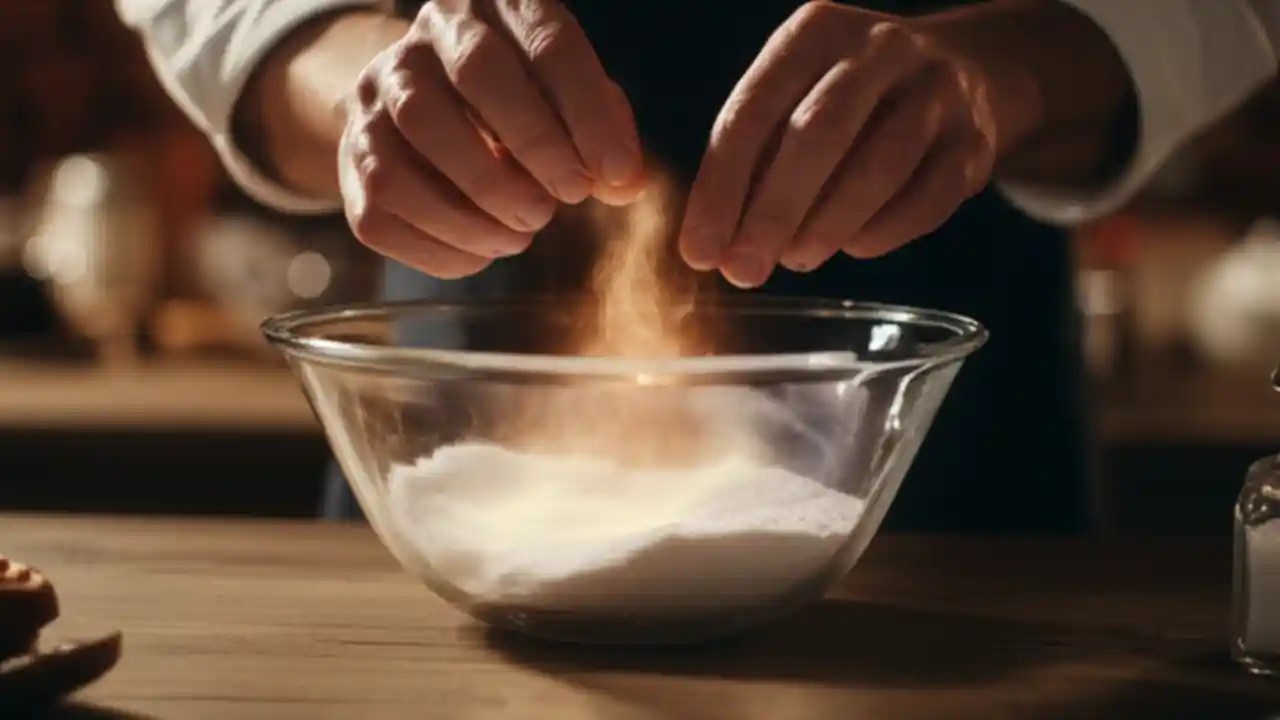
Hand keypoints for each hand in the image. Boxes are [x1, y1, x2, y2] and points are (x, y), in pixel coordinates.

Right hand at [339, 0, 643, 277]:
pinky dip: (442, 245)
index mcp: (497, 4)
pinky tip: (483, 251)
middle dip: (534, 147)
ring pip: (420, 135)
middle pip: (478, 74)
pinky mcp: (350, 158)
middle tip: (566, 202)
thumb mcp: (568, 99)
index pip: (548, 43)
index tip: (612, 174)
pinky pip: (384, 207)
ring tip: (525, 232)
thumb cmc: (518, 106)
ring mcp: (377, 94)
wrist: (419, 110)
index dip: (586, 113)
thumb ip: (604, 131)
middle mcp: (428, 35)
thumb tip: (624, 182)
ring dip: (483, 200)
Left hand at [679, 2, 999, 287]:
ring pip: (878, 166)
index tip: (699, 250)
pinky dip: (884, 231)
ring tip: (795, 260)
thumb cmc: (851, 102)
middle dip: (772, 212)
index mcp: (815, 33)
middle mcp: (879, 49)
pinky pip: (928, 197)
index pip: (752, 111)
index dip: (720, 186)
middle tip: (743, 270)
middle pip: (817, 134)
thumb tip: (715, 247)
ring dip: (827, 226)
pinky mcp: (974, 140)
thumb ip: (754, 163)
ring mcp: (936, 90)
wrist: (967, 73)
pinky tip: (852, 248)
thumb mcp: (796, 100)